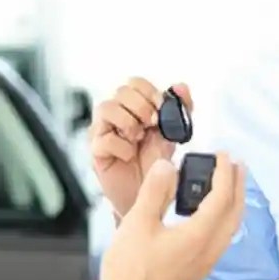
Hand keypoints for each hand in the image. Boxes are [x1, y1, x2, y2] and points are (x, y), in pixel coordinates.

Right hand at [89, 77, 192, 218]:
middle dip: (142, 107)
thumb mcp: (172, 134)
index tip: (162, 107)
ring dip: (128, 122)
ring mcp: (103, 132)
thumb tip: (181, 87)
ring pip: (106, 108)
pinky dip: (121, 146)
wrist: (147, 196)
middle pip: (121, 92)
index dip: (149, 92)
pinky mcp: (97, 151)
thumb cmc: (154, 164)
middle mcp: (116, 115)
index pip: (135, 83)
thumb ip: (180, 109)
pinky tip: (129, 155)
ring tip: (138, 139)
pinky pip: (103, 139)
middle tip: (152, 125)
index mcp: (134, 107)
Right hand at [96, 154, 244, 279]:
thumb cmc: (129, 270)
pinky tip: (210, 216)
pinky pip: (221, 239)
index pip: (222, 197)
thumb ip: (155, 191)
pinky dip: (223, 219)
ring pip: (230, 227)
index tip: (222, 154)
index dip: (224, 172)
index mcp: (198, 237)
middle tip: (235, 164)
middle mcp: (209, 251)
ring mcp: (205, 264)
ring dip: (233, 203)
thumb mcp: (137, 222)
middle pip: (234, 212)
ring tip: (228, 185)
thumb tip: (167, 166)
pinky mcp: (197, 272)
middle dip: (237, 185)